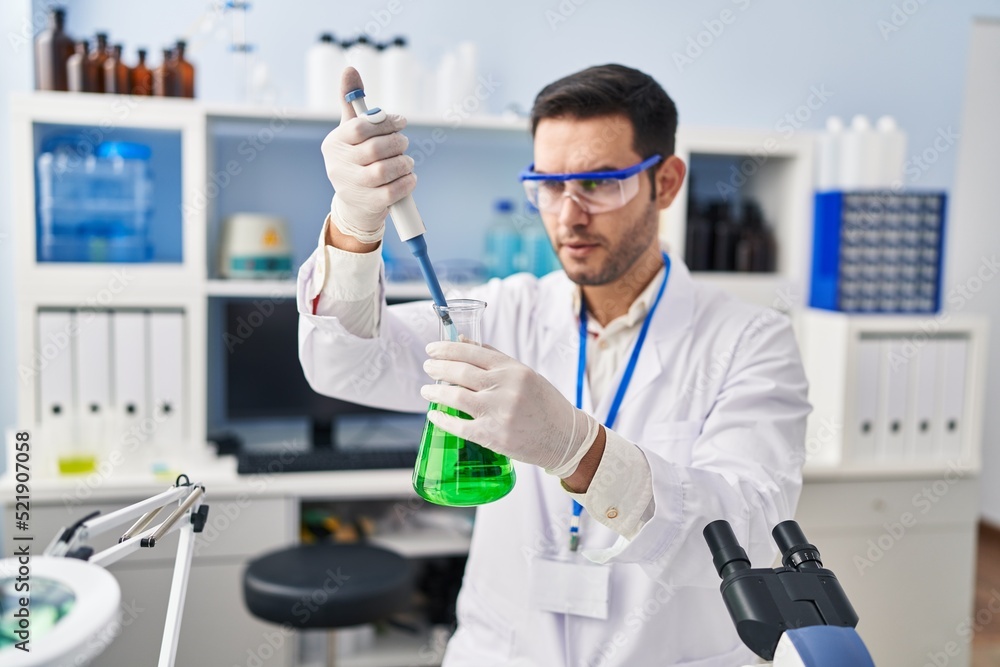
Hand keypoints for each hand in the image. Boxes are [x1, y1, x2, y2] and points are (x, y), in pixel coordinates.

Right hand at [320, 67, 415, 243]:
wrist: (355, 205)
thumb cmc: (356, 160)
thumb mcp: (351, 132)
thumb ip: (352, 102)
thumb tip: (349, 69)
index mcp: (335, 143)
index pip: (360, 128)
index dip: (385, 122)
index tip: (401, 122)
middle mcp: (338, 165)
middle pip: (374, 149)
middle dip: (396, 143)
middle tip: (404, 142)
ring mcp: (352, 187)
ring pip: (384, 170)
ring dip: (403, 163)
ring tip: (406, 161)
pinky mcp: (368, 204)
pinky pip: (393, 191)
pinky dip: (407, 182)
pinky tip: (409, 177)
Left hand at [420, 341, 599, 477]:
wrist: (564, 438)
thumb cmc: (544, 404)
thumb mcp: (524, 374)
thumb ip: (494, 358)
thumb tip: (463, 342)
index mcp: (513, 370)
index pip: (473, 352)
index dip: (447, 349)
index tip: (432, 349)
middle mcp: (505, 388)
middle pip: (461, 372)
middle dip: (438, 367)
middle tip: (427, 366)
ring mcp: (498, 412)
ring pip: (456, 396)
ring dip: (436, 392)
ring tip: (426, 390)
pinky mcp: (493, 436)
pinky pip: (460, 426)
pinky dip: (443, 420)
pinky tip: (434, 415)